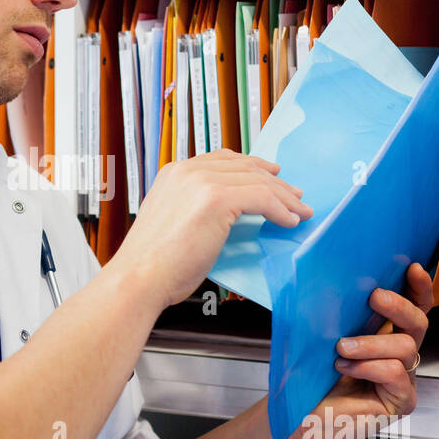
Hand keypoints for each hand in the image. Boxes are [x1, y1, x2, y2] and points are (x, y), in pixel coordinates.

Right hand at [109, 149, 313, 309]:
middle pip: (245, 166)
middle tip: (294, 194)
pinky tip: (288, 220)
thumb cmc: (153, 265)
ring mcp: (201, 182)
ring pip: (257, 180)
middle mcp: (187, 171)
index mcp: (174, 173)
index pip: (223, 160)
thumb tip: (224, 216)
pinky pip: (262, 198)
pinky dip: (280, 209)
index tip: (271, 175)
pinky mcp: (217, 199)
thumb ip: (194, 209)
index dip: (252, 166)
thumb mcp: (172, 223)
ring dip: (284, 197)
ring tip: (300, 210)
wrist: (139, 278)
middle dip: (275, 181)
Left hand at [294, 263, 433, 438]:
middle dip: (398, 305)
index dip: (419, 288)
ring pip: (405, 347)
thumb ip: (341, 315)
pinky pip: (396, 374)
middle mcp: (400, 355)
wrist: (301, 416)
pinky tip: (345, 368)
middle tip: (373, 297)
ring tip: (341, 348)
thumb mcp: (324, 337)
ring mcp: (404, 379)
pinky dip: (369, 367)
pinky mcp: (401, 402)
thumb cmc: (312, 377)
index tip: (412, 268)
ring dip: (371, 343)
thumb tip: (339, 281)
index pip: (414, 308)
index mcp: (386, 335)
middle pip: (419, 322)